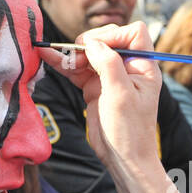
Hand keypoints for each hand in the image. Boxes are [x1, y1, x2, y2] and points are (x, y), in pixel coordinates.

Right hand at [40, 24, 161, 178]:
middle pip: (106, 39)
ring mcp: (109, 77)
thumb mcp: (121, 95)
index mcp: (143, 66)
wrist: (123, 159)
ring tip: (54, 54)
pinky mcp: (94, 88)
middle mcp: (127, 68)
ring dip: (71, 53)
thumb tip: (92, 42)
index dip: (114, 35)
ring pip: (88, 54)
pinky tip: (47, 55)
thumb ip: (109, 64)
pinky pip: (77, 70)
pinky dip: (64, 64)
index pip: (133, 33)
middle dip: (88, 44)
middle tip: (76, 57)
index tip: (99, 49)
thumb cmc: (130, 131)